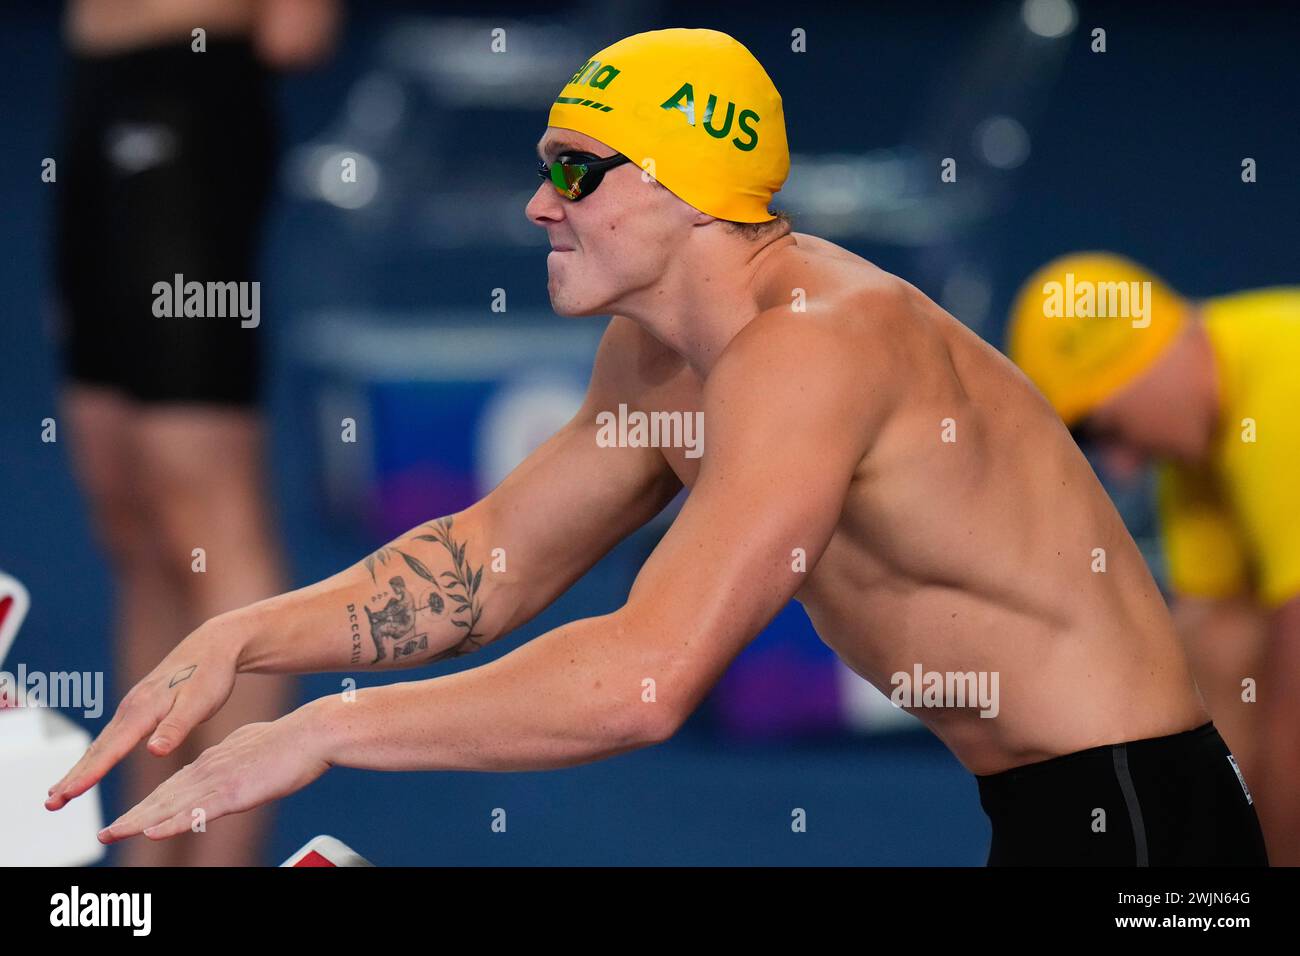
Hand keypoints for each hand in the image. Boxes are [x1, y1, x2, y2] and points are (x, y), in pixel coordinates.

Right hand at [45, 615, 246, 810]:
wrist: (213, 645)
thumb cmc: (210, 676)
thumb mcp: (199, 704)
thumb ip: (176, 728)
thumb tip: (154, 752)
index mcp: (142, 710)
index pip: (111, 750)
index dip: (89, 774)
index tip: (67, 794)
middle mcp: (130, 708)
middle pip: (97, 749)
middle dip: (72, 777)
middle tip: (50, 804)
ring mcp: (132, 707)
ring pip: (100, 743)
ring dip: (78, 768)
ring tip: (58, 792)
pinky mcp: (139, 707)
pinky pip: (111, 736)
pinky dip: (95, 754)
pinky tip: (90, 764)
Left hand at [96, 711, 329, 843]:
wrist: (312, 732)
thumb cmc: (291, 740)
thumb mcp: (252, 747)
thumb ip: (235, 758)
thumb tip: (231, 767)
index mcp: (214, 760)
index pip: (174, 786)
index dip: (148, 804)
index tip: (128, 818)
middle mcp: (209, 769)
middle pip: (163, 797)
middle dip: (133, 817)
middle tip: (106, 832)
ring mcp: (219, 780)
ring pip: (171, 806)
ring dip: (139, 822)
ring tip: (114, 833)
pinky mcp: (234, 791)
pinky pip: (197, 811)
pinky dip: (172, 823)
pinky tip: (153, 832)